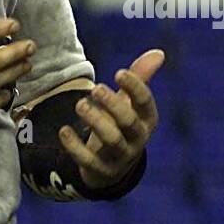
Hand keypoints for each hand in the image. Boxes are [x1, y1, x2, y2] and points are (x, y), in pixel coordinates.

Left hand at [60, 49, 163, 188]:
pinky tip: (63, 130)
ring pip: (112, 140)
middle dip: (113, 105)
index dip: (135, 87)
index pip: (145, 103)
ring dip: (96, 121)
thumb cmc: (122, 123)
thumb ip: (140, 77)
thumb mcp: (130, 103)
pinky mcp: (102, 170)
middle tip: (95, 88)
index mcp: (148, 119)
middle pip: (129, 122)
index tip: (118, 72)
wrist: (114, 164)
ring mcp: (121, 157)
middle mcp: (138, 139)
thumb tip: (159, 53)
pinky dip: (75, 146)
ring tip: (79, 104)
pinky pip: (89, 160)